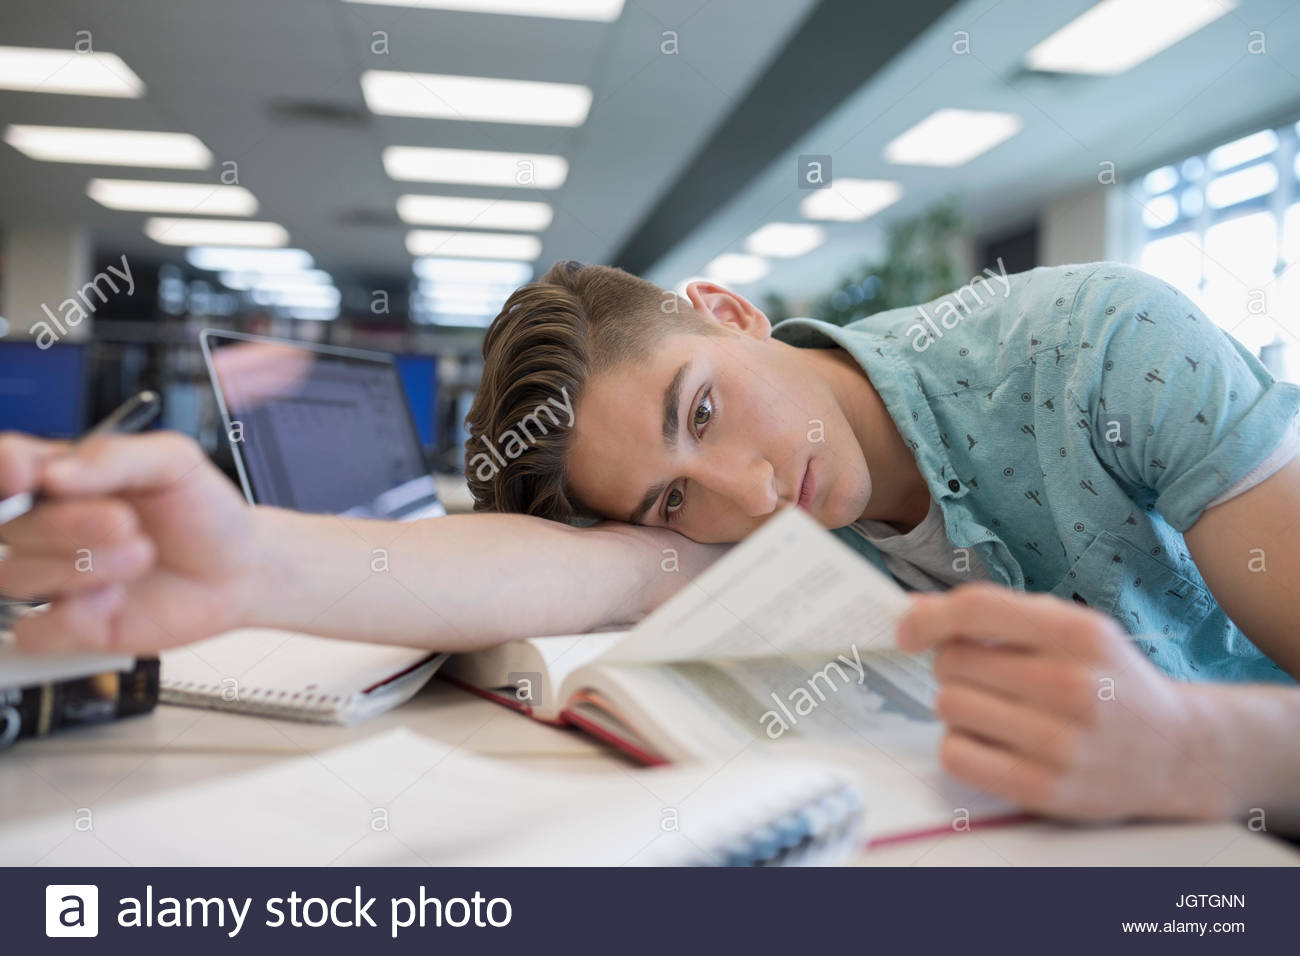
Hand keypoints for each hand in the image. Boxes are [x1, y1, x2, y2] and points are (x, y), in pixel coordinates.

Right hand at [0, 430, 261, 653]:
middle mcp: (49, 526)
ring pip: (13, 576)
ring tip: (140, 555)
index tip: (26, 474)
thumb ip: (113, 456)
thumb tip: (53, 472)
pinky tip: (114, 601)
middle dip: (65, 525)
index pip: (5, 467)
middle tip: (124, 522)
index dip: (3, 470)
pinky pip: (34, 632)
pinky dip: (71, 618)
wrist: (239, 568)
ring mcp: (57, 577)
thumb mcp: (174, 462)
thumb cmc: (203, 511)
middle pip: (9, 527)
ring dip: (77, 567)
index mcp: (61, 476)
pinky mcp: (73, 625)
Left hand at [896, 583, 1231, 822]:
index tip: (906, 631)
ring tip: (997, 710)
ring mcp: (1060, 741)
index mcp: (1078, 633)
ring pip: (949, 706)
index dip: (927, 617)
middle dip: (954, 665)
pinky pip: (956, 755)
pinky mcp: (1045, 789)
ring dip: (958, 706)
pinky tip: (993, 742)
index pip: (976, 609)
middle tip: (985, 677)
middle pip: (952, 661)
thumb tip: (915, 610)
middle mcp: (1071, 685)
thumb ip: (997, 614)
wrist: (1177, 752)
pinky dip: (962, 746)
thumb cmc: (1109, 682)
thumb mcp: (1072, 630)